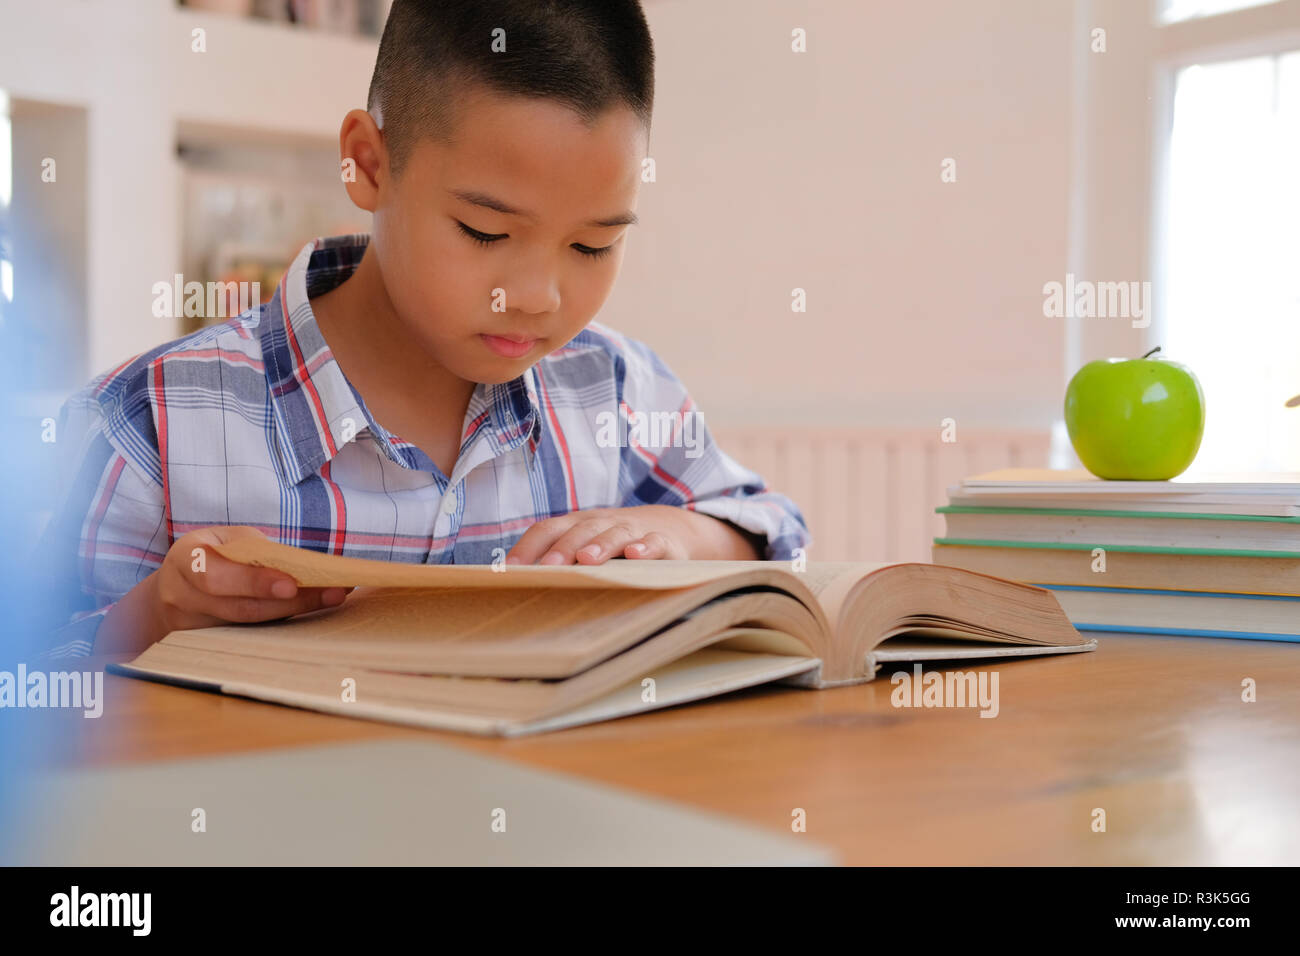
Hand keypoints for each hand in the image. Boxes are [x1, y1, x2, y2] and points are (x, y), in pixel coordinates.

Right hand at [98, 526, 351, 653]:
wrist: (174, 588)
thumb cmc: (212, 556)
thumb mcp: (225, 541)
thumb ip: (256, 553)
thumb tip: (310, 565)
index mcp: (184, 559)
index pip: (214, 574)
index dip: (252, 581)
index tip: (291, 583)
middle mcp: (182, 596)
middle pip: (238, 608)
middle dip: (289, 602)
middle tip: (332, 593)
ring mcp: (192, 627)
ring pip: (248, 627)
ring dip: (295, 613)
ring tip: (334, 597)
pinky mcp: (207, 646)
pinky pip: (249, 637)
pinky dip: (284, 625)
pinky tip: (313, 613)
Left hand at [504, 505, 762, 564]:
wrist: (669, 528)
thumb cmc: (614, 547)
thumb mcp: (586, 548)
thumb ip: (558, 562)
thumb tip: (514, 586)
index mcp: (578, 525)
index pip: (548, 529)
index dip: (529, 547)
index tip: (510, 570)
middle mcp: (602, 524)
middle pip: (579, 531)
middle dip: (562, 549)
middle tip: (548, 567)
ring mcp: (633, 531)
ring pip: (615, 534)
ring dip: (600, 545)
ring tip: (586, 560)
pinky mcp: (664, 544)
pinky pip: (655, 542)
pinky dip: (646, 547)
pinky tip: (635, 555)